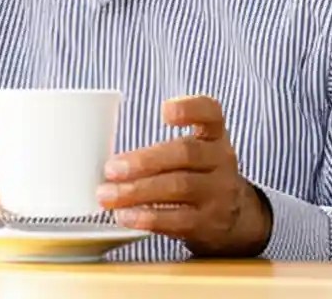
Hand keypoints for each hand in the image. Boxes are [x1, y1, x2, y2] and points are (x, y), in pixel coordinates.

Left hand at [97, 95, 272, 256]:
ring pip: (179, 187)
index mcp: (213, 135)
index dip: (190, 109)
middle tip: (110, 169)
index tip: (165, 111)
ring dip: (138, 191)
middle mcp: (221, 160)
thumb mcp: (190, 153)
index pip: (210, 112)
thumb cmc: (195, 175)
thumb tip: (96, 156)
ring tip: (108, 195)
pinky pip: (179, 219)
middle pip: (186, 153)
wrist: (235, 219)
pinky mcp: (209, 223)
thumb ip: (158, 148)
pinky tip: (125, 216)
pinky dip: (148, 218)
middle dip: (144, 161)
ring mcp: (219, 193)